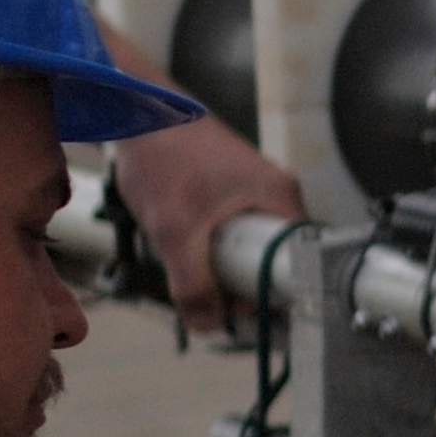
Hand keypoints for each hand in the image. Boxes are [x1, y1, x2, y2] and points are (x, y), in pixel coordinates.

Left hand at [112, 115, 305, 325]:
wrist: (135, 112)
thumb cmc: (162, 156)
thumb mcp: (174, 232)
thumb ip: (192, 285)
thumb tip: (208, 324)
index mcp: (281, 197)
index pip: (300, 263)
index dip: (273, 293)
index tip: (243, 309)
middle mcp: (276, 192)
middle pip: (273, 258)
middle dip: (240, 282)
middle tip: (210, 293)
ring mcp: (254, 188)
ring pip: (248, 245)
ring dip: (221, 263)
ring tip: (190, 262)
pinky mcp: (231, 187)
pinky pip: (233, 231)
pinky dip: (209, 244)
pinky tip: (184, 241)